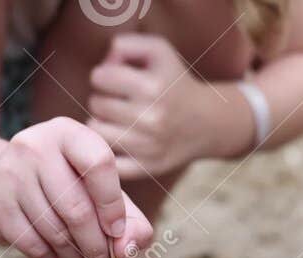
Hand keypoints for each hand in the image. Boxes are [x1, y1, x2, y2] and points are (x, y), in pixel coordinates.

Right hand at [0, 117, 154, 257]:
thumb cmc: (65, 187)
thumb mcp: (101, 193)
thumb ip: (131, 221)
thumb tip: (127, 251)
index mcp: (68, 133)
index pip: (99, 164)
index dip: (113, 205)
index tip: (117, 232)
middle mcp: (35, 146)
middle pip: (76, 208)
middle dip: (97, 248)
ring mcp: (10, 173)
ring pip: (54, 231)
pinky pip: (30, 243)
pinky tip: (55, 256)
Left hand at [87, 34, 241, 179]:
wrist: (206, 122)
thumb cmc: (173, 82)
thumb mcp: (158, 50)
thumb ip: (125, 44)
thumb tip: (103, 64)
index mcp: (152, 87)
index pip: (99, 77)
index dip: (104, 75)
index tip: (116, 80)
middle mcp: (151, 118)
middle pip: (96, 104)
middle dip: (103, 98)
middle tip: (120, 101)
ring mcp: (148, 147)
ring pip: (96, 131)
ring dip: (101, 123)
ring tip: (116, 119)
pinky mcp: (146, 168)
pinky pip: (108, 162)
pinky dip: (106, 152)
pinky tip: (116, 142)